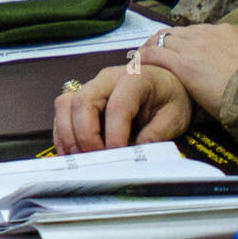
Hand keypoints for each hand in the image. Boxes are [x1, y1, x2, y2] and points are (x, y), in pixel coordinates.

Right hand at [53, 64, 193, 153]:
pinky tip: (73, 153)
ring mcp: (92, 86)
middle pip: (83, 101)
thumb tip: (135, 153)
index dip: (114, 134)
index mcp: (135, 78)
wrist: (167, 84)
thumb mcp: (174, 117)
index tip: (118, 155)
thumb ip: (157, 134)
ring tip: (80, 158)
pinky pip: (63, 111)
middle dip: (85, 135)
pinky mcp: (84, 97)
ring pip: (66, 104)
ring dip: (68, 134)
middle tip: (96, 159)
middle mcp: (108, 78)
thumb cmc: (171, 98)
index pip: (117, 106)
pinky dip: (63, 134)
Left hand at [140, 24, 237, 117]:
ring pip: (163, 40)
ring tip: (141, 58)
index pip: (197, 31)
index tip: (178, 48)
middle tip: (152, 52)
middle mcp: (207, 34)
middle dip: (163, 41)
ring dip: (150, 48)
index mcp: (227, 32)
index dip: (185, 40)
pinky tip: (136, 65)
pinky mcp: (183, 64)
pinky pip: (155, 55)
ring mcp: (193, 47)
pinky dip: (144, 58)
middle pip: (177, 33)